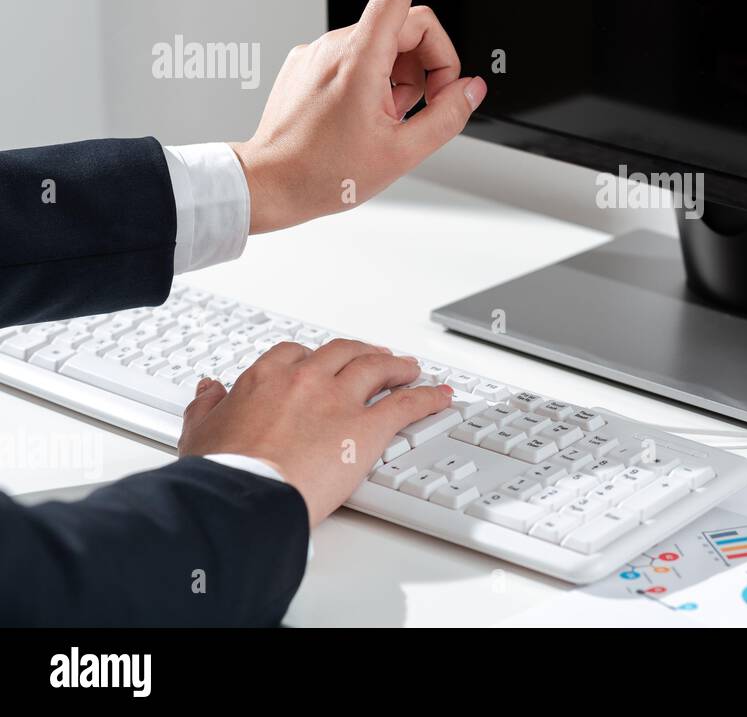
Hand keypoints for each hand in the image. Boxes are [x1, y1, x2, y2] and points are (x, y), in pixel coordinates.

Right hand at [177, 340, 451, 525]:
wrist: (242, 498)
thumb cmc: (222, 472)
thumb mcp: (200, 431)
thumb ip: (207, 405)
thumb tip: (209, 389)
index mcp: (266, 377)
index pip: (297, 353)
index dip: (316, 358)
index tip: (323, 363)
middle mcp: (307, 379)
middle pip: (344, 353)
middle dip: (362, 353)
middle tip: (374, 359)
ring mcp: (340, 400)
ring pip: (378, 368)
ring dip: (398, 366)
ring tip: (410, 369)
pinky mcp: (367, 428)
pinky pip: (407, 405)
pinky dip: (427, 398)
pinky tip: (440, 397)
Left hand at [231, 0, 486, 233]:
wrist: (268, 185)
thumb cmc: (323, 173)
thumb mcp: (402, 153)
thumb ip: (448, 116)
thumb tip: (471, 90)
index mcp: (360, 60)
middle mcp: (337, 45)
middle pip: (409, 26)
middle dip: (431, 63)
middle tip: (426, 107)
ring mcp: (320, 52)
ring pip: (388, 45)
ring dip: (404, 78)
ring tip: (389, 119)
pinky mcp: (311, 63)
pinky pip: (362, 56)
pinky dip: (379, 81)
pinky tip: (367, 116)